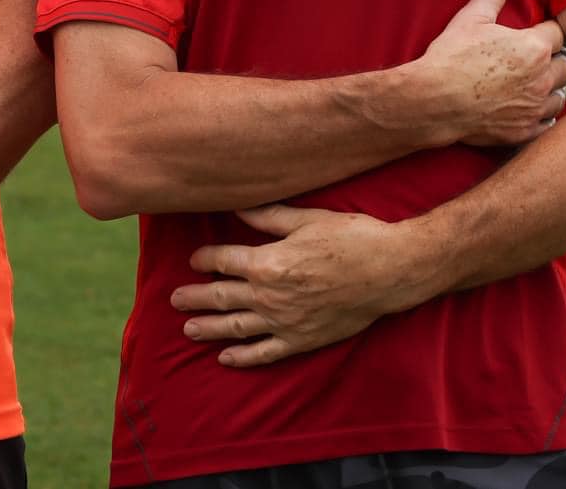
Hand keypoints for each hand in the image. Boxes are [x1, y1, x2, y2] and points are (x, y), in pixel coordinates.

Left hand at [171, 204, 421, 366]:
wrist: (391, 271)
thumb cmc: (351, 238)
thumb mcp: (306, 219)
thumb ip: (266, 216)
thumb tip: (236, 207)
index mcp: (267, 261)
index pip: (222, 260)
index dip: (204, 259)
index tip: (194, 259)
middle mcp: (269, 295)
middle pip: (219, 296)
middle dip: (193, 297)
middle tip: (173, 300)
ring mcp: (285, 321)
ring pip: (235, 327)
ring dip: (209, 328)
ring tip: (188, 329)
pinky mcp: (303, 340)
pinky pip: (266, 352)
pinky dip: (243, 357)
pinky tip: (226, 358)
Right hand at [411, 0, 565, 145]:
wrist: (435, 100)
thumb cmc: (451, 59)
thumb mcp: (468, 20)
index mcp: (534, 48)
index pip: (558, 34)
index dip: (546, 32)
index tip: (537, 34)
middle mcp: (542, 78)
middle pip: (565, 65)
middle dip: (553, 61)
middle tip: (535, 60)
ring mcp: (535, 107)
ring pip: (560, 96)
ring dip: (550, 89)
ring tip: (534, 86)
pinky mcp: (525, 130)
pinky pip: (547, 123)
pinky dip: (541, 116)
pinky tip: (528, 110)